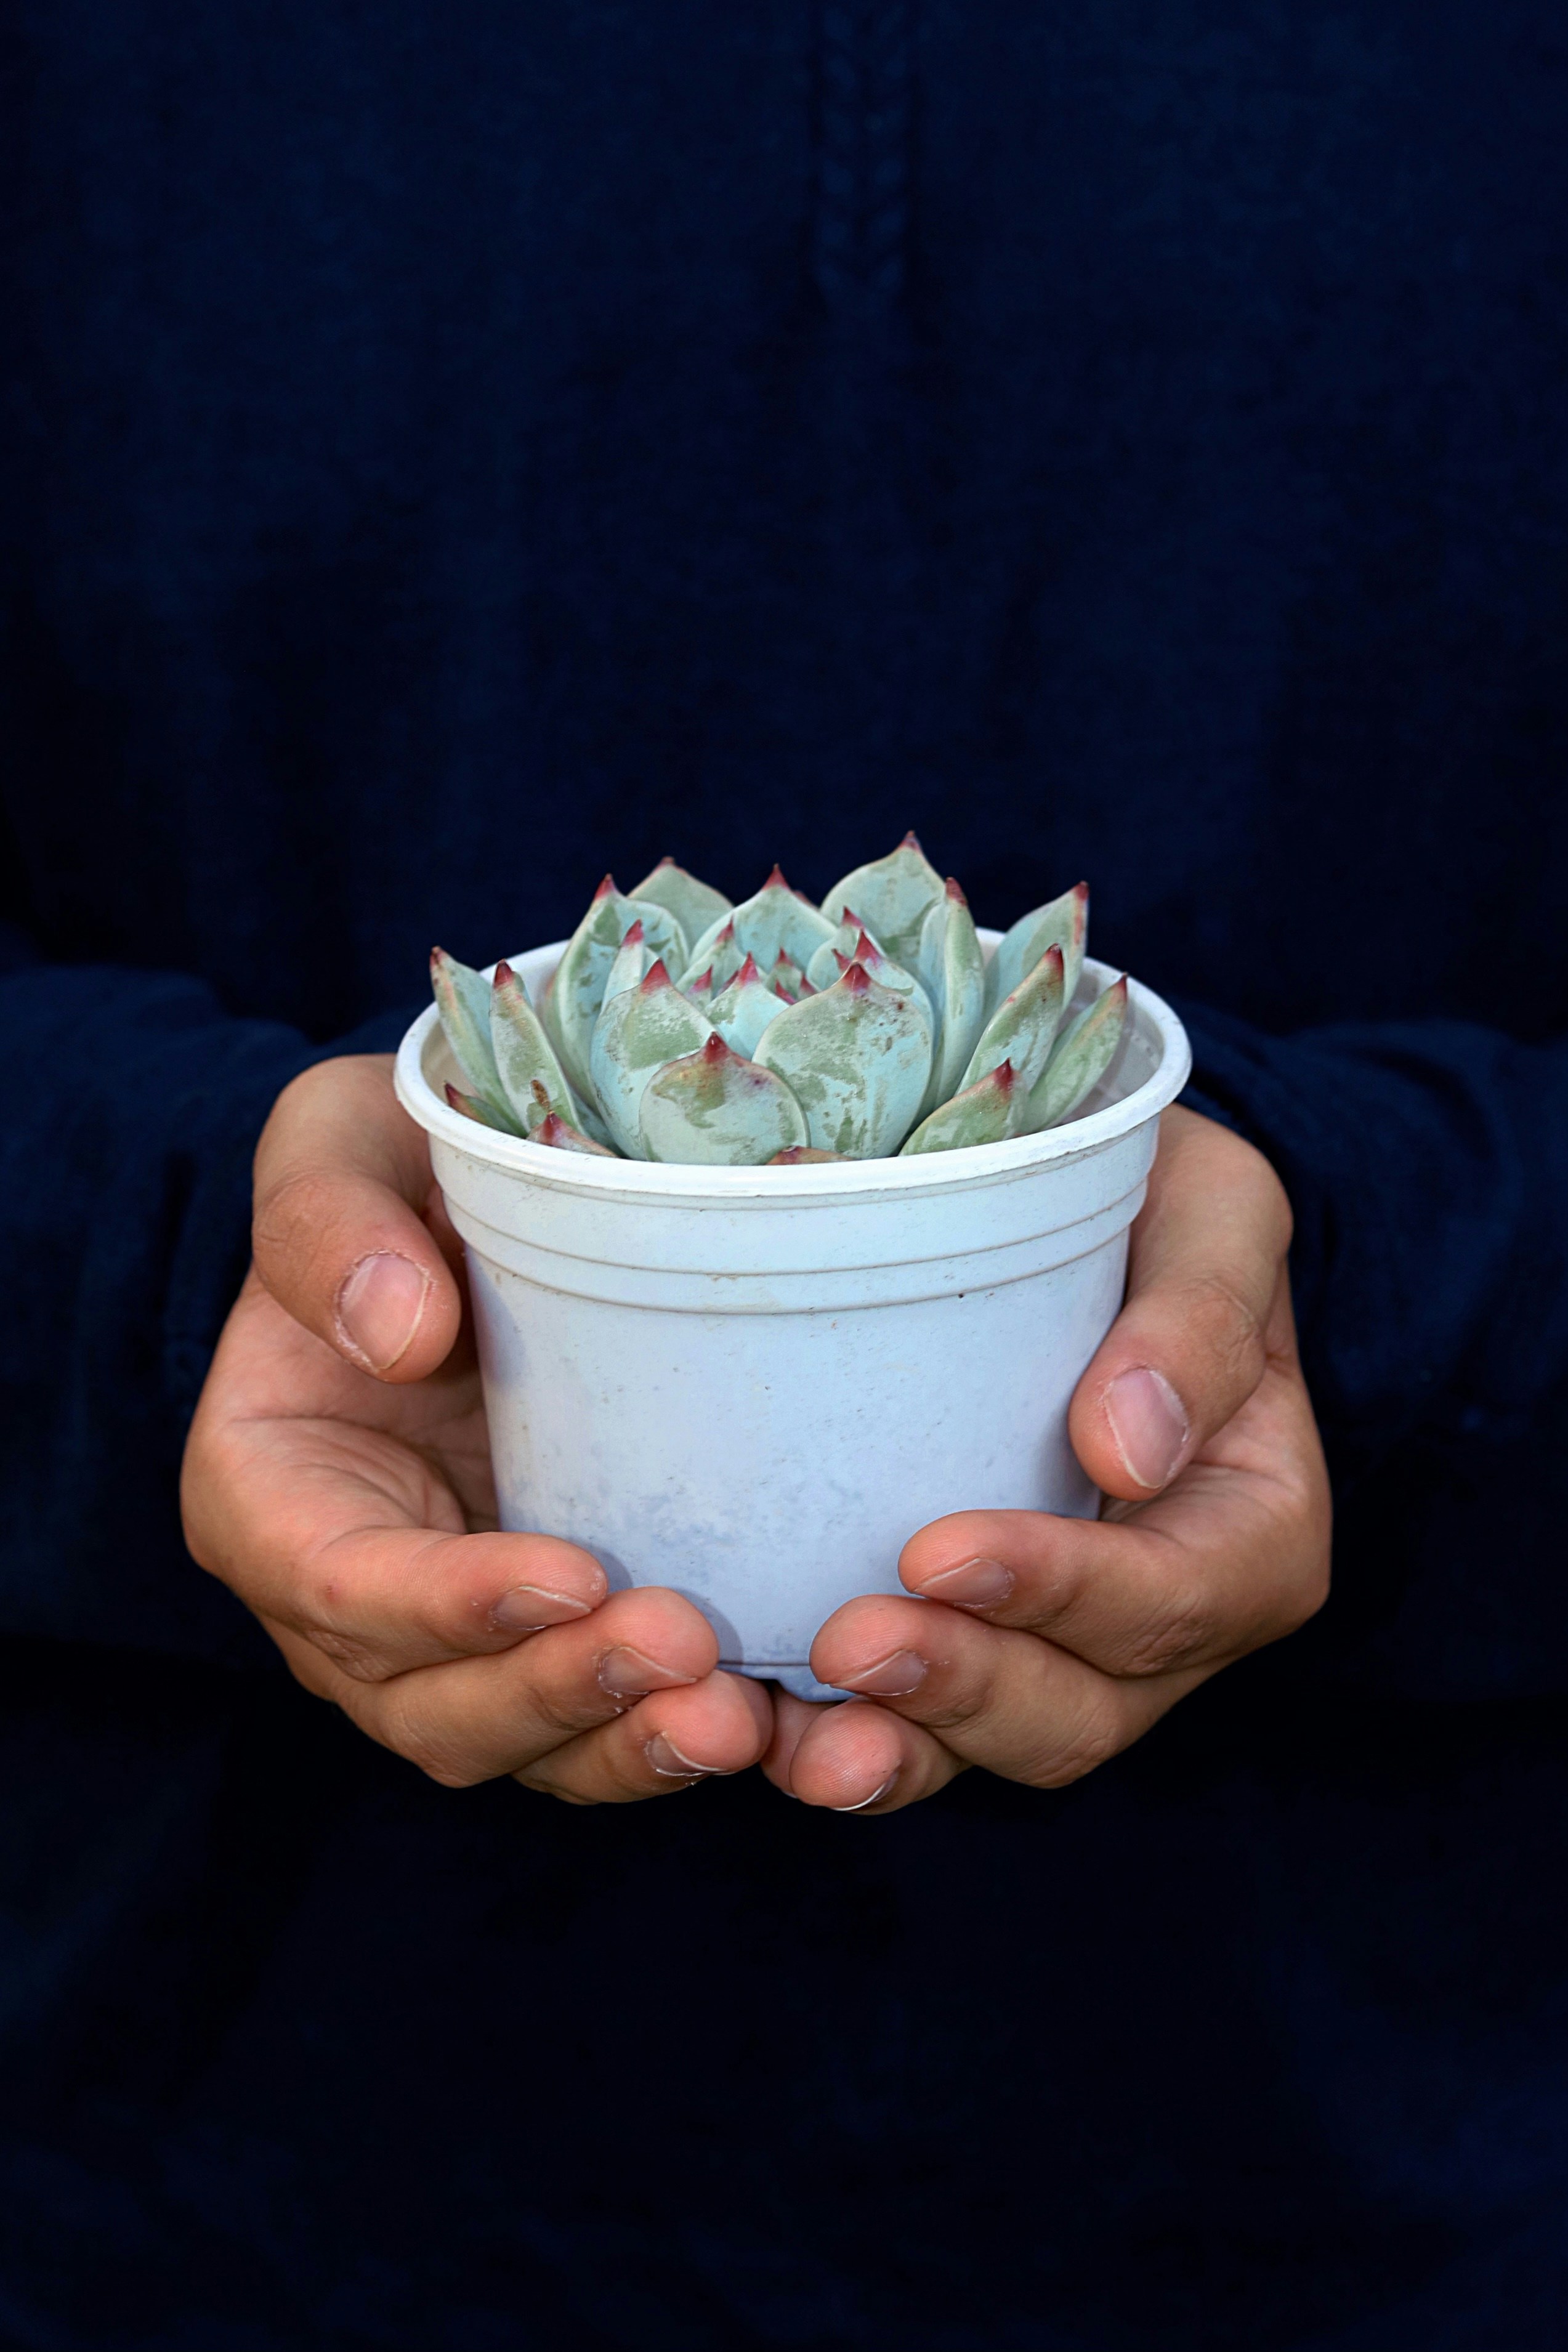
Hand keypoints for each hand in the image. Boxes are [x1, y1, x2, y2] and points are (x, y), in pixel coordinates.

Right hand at [181, 1055, 770, 1801]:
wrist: (468, 1204)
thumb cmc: (389, 1169)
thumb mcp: (334, 1146)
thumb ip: (329, 1226)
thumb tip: (398, 1332)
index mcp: (267, 1495)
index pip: (340, 1588)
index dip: (450, 1604)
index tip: (574, 1571)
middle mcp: (349, 1601)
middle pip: (434, 1705)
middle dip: (559, 1694)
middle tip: (688, 1653)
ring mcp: (457, 1638)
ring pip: (528, 1742)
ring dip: (630, 1744)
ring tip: (743, 1719)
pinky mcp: (556, 1634)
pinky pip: (606, 1720)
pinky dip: (681, 1732)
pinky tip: (781, 1717)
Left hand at [763, 1106, 1330, 1812]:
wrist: (1085, 1218)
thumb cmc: (1161, 1203)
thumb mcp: (1213, 1213)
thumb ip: (1197, 1319)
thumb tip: (1129, 1451)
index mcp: (1252, 1527)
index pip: (1172, 1598)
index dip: (1060, 1593)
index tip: (937, 1550)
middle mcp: (1169, 1621)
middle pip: (1081, 1709)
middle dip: (964, 1689)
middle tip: (847, 1641)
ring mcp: (1063, 1651)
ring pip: (989, 1745)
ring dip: (895, 1752)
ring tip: (793, 1744)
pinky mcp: (969, 1646)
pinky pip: (912, 1729)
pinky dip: (835, 1742)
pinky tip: (753, 1734)